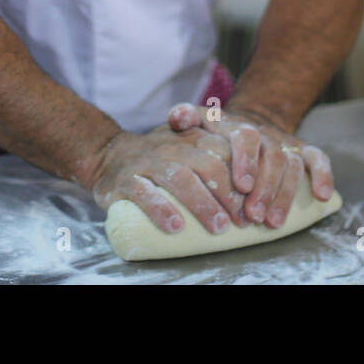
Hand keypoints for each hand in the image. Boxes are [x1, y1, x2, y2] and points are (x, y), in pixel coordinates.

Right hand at [88, 127, 246, 233]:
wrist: (108, 155)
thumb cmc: (161, 159)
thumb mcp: (188, 147)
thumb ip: (218, 158)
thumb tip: (255, 193)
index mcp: (192, 136)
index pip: (226, 149)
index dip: (245, 175)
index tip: (255, 201)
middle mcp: (172, 145)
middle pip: (208, 165)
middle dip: (229, 195)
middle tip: (241, 222)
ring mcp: (148, 162)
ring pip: (180, 178)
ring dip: (203, 204)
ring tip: (218, 227)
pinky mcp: (125, 181)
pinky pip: (144, 193)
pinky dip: (161, 210)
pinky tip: (176, 226)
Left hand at [166, 103, 334, 228]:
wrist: (248, 123)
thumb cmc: (217, 132)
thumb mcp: (199, 121)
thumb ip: (186, 117)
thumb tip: (177, 117)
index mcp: (239, 127)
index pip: (246, 138)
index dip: (246, 161)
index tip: (242, 187)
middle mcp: (265, 134)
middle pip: (271, 158)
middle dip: (265, 189)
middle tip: (253, 216)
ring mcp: (285, 143)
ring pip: (292, 166)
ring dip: (285, 195)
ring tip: (273, 223)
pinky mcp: (303, 151)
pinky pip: (319, 159)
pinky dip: (324, 176)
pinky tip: (323, 197)